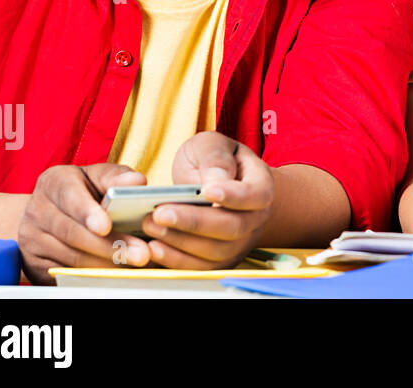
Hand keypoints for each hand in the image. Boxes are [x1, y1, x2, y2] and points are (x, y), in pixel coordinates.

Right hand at [17, 163, 154, 284]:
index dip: (87, 212)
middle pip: (72, 233)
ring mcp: (32, 240)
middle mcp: (38, 211)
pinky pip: (64, 274)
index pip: (70, 197)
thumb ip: (117, 178)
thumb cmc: (83, 190)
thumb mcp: (99, 177)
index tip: (105, 226)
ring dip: (104, 263)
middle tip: (140, 253)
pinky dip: (91, 276)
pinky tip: (114, 273)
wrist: (50, 212)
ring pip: (70, 257)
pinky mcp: (34, 264)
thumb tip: (136, 182)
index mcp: (54, 182)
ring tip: (133, 264)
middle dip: (109, 246)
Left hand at [141, 131, 274, 269]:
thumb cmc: (214, 161)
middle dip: (195, 222)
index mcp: (261, 185)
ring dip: (181, 241)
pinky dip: (177, 260)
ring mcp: (241, 242)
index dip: (234, 196)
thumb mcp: (212, 146)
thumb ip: (215, 159)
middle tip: (161, 212)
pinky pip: (203, 267)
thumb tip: (215, 181)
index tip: (206, 191)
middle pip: (233, 227)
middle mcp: (256, 218)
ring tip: (151, 225)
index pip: (256, 195)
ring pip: (217, 251)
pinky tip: (155, 246)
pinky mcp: (221, 259)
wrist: (216, 183)